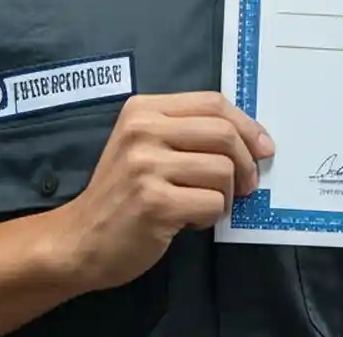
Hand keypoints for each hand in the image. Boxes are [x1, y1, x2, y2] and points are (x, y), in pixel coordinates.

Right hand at [54, 92, 274, 291]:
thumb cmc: (120, 195)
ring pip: (223, 170)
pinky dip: (211, 215)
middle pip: (223, 133)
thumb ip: (186, 134)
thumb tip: (253, 141)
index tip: (263, 148)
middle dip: (246, 163)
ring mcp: (146, 166)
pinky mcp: (154, 202)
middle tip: (246, 186)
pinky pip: (212, 203)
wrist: (79, 239)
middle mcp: (142, 131)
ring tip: (205, 205)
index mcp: (142, 110)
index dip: (247, 125)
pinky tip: (190, 221)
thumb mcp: (144, 147)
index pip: (212, 102)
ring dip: (227, 195)